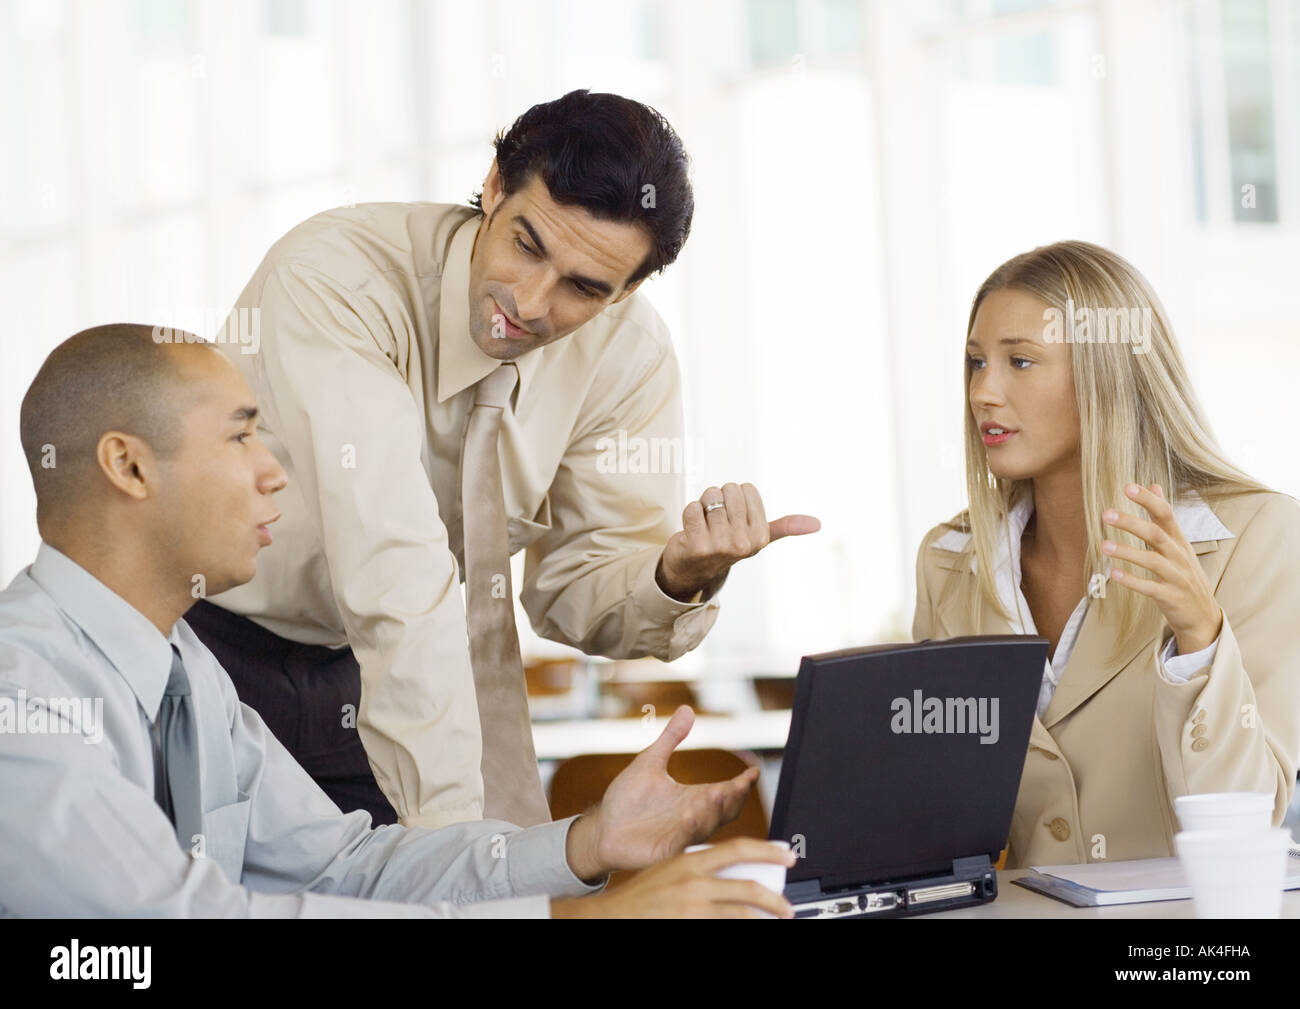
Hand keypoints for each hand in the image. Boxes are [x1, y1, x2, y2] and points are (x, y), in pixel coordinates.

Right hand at [551, 837, 795, 918]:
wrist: (612, 916)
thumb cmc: (641, 897)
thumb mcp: (671, 870)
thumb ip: (700, 869)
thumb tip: (734, 873)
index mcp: (691, 860)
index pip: (739, 848)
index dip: (768, 850)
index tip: (788, 856)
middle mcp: (694, 881)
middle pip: (748, 887)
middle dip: (775, 898)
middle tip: (788, 907)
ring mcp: (692, 906)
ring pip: (742, 913)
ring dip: (764, 918)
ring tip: (775, 922)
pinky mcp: (690, 924)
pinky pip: (726, 927)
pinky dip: (742, 926)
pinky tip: (751, 928)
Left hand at [564, 706, 760, 878]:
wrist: (602, 828)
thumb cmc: (627, 798)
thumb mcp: (650, 762)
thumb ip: (670, 738)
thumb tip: (687, 708)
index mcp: (694, 798)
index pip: (726, 792)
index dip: (742, 784)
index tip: (753, 771)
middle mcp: (693, 818)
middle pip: (725, 811)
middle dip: (734, 798)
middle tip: (740, 785)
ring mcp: (681, 836)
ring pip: (707, 827)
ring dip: (713, 812)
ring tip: (716, 794)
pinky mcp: (666, 851)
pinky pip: (683, 842)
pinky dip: (690, 829)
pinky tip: (691, 814)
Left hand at [656, 481, 819, 600]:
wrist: (694, 569)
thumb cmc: (727, 545)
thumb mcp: (759, 537)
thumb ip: (786, 527)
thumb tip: (817, 524)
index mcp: (760, 536)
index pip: (747, 489)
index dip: (736, 497)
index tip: (732, 517)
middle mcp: (743, 543)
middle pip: (729, 490)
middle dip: (719, 498)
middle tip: (716, 519)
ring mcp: (720, 545)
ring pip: (710, 497)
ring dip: (703, 505)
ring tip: (704, 523)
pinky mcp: (696, 545)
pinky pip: (692, 508)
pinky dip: (690, 512)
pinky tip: (692, 528)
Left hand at [1102, 482, 1222, 654]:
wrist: (1203, 615)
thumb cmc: (1184, 574)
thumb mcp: (1178, 544)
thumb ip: (1164, 517)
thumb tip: (1154, 485)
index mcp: (1179, 541)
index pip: (1166, 515)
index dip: (1148, 501)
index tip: (1127, 486)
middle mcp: (1179, 556)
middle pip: (1157, 535)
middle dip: (1132, 523)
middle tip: (1106, 514)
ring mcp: (1177, 577)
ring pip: (1153, 561)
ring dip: (1127, 552)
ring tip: (1103, 545)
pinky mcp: (1170, 597)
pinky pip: (1150, 588)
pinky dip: (1132, 580)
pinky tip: (1113, 574)